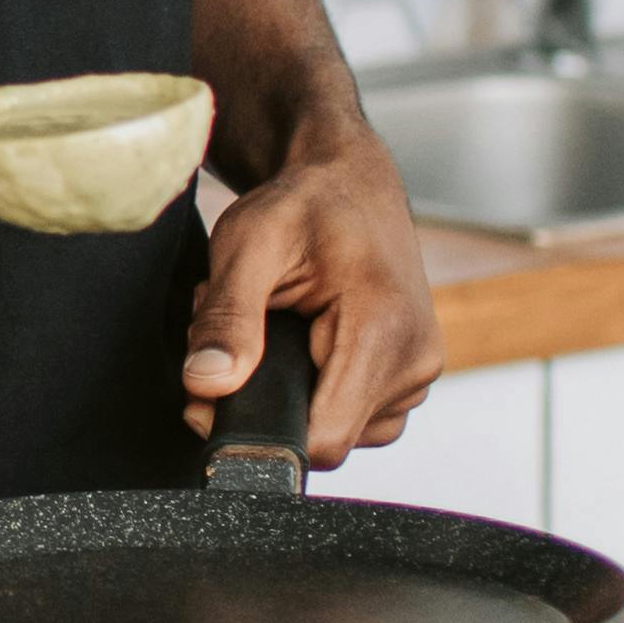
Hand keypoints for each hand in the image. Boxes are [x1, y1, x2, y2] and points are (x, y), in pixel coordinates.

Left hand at [181, 114, 444, 463]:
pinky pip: (351, 414)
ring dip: (292, 394)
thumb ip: (226, 318)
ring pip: (336, 431)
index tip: (219, 387)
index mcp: (385, 333)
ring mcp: (418, 375)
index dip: (259, 429)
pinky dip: (317, 389)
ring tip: (277, 330)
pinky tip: (303, 344)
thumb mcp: (249, 243)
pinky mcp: (407, 378)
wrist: (350, 182)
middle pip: (324, 438)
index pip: (322, 440)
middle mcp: (415, 363)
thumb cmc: (303, 203)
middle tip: (245, 334)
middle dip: (270, 400)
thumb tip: (205, 385)